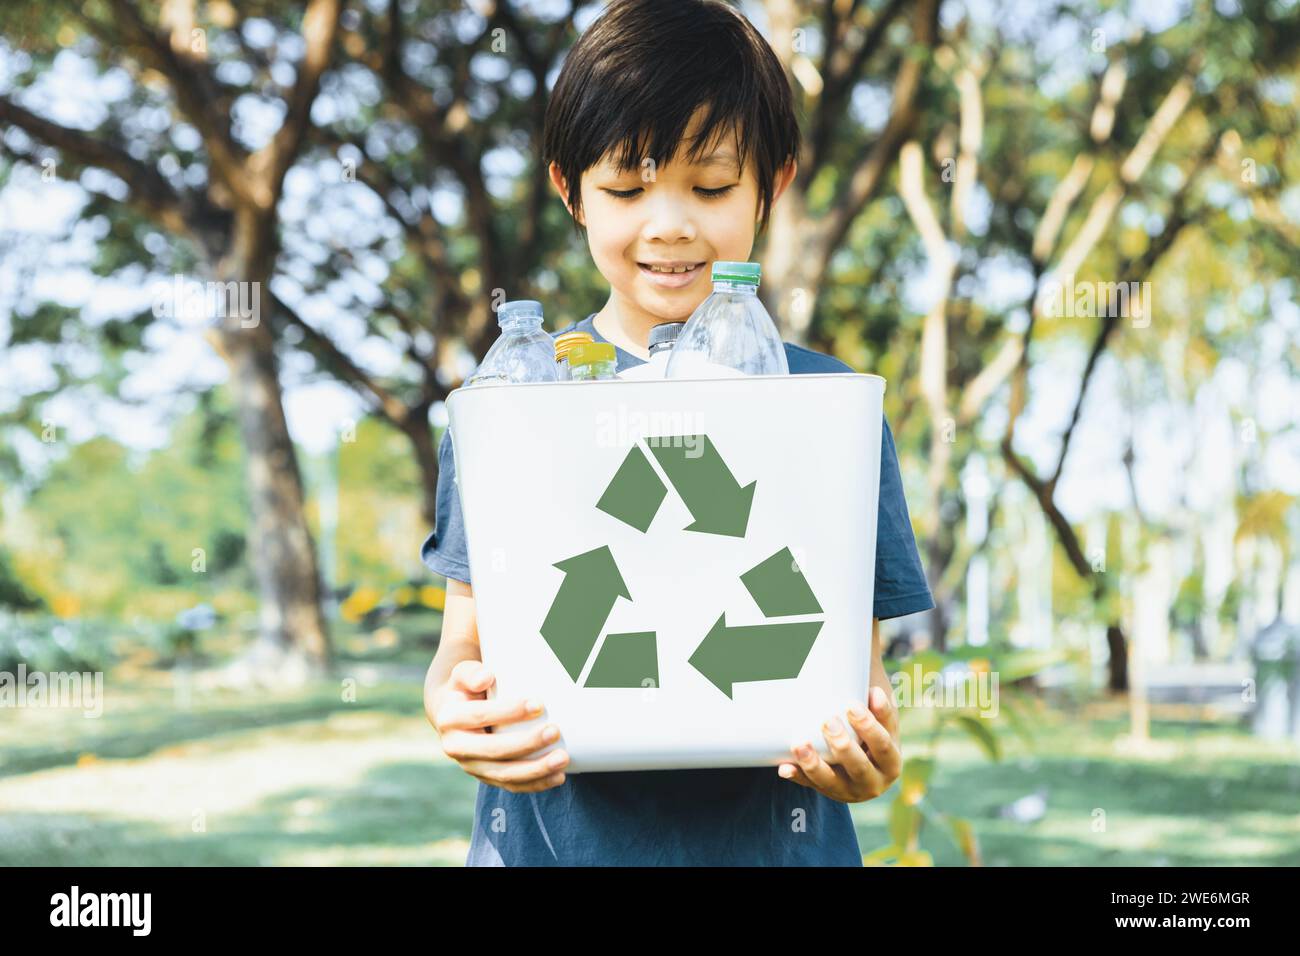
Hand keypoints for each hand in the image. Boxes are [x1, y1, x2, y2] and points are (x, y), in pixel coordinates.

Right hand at [431, 660, 569, 792]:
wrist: (455, 713)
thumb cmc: (468, 687)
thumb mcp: (463, 674)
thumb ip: (472, 672)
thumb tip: (487, 676)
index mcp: (449, 719)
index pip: (480, 715)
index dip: (508, 711)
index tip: (538, 704)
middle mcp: (456, 748)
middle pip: (494, 750)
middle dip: (526, 743)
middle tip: (555, 731)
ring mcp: (472, 767)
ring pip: (504, 775)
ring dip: (536, 770)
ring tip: (563, 759)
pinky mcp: (487, 777)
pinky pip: (512, 785)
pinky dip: (536, 783)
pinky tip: (558, 776)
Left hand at [777, 685, 900, 802]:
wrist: (865, 766)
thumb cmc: (870, 728)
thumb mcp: (879, 715)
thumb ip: (873, 692)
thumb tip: (865, 641)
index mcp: (891, 759)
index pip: (884, 743)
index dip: (873, 724)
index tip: (857, 703)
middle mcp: (874, 780)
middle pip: (860, 765)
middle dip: (844, 746)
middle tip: (828, 722)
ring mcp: (850, 790)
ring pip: (832, 782)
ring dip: (815, 765)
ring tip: (800, 745)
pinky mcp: (828, 791)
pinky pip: (811, 786)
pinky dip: (798, 776)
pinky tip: (784, 767)